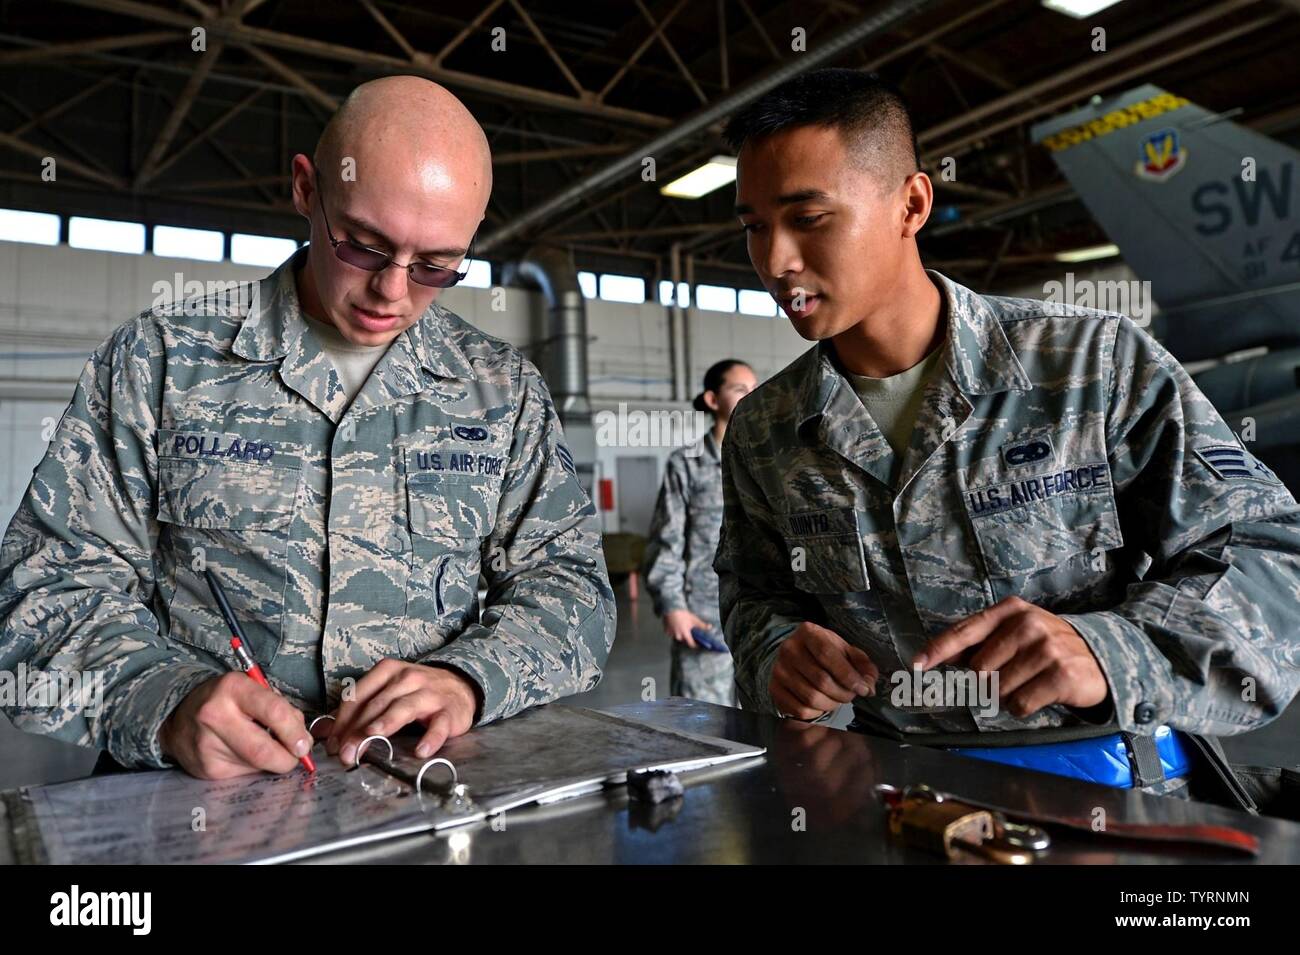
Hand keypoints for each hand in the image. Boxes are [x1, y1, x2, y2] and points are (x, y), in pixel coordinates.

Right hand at [159, 672, 313, 779]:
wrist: (179, 717)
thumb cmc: (227, 701)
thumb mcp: (253, 690)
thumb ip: (281, 710)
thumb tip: (302, 741)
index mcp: (234, 688)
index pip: (274, 713)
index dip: (295, 733)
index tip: (304, 743)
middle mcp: (216, 715)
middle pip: (264, 750)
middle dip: (288, 758)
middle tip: (296, 755)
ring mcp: (207, 745)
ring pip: (256, 765)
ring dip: (272, 761)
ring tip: (266, 746)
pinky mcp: (206, 768)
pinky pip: (244, 773)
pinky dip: (254, 767)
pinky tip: (245, 754)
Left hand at [326, 659, 478, 763]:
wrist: (460, 687)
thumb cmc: (417, 693)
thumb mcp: (387, 694)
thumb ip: (358, 711)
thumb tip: (322, 733)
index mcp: (387, 671)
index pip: (358, 695)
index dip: (342, 721)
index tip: (332, 744)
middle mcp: (407, 678)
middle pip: (377, 704)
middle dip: (358, 729)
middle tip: (345, 753)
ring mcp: (429, 693)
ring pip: (404, 707)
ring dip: (387, 722)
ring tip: (374, 736)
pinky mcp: (449, 711)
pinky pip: (439, 725)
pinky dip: (431, 738)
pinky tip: (421, 751)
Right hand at [663, 608, 708, 648]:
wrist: (671, 609)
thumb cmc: (683, 615)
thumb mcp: (694, 620)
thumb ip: (702, 625)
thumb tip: (710, 627)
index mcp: (685, 634)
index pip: (691, 644)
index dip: (695, 645)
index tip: (697, 644)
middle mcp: (678, 636)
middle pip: (684, 640)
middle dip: (686, 637)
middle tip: (688, 630)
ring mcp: (671, 634)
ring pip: (677, 637)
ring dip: (680, 634)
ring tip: (681, 626)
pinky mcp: (666, 631)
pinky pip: (671, 634)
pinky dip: (673, 631)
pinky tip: (675, 626)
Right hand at [769, 622, 877, 719]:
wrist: (794, 656)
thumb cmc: (824, 652)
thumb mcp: (844, 650)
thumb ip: (862, 664)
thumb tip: (869, 685)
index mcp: (808, 632)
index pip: (828, 655)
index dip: (848, 676)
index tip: (863, 689)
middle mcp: (789, 649)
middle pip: (821, 680)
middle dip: (843, 694)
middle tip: (851, 695)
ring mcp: (779, 670)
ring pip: (811, 698)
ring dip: (832, 704)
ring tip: (837, 700)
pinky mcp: (774, 688)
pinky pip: (800, 710)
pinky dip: (816, 713)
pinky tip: (821, 705)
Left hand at [913, 596, 1108, 716]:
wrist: (1099, 658)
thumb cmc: (1043, 647)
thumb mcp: (1012, 634)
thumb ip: (975, 642)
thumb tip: (931, 656)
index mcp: (1010, 610)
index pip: (964, 631)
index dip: (937, 650)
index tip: (916, 665)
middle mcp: (1027, 624)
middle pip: (979, 670)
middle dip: (987, 682)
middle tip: (1011, 675)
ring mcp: (1046, 648)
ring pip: (998, 690)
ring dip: (1007, 695)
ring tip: (1029, 682)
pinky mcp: (1060, 675)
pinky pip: (1019, 704)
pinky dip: (1023, 706)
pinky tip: (1040, 694)